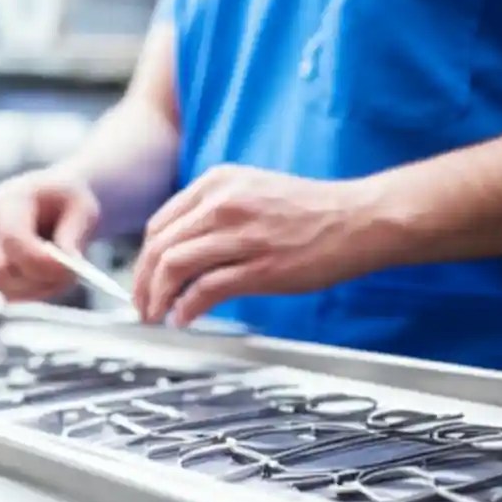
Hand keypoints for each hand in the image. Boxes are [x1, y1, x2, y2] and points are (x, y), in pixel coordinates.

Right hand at [0, 167, 100, 301]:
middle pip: (1, 270)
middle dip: (40, 279)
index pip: (12, 239)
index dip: (40, 262)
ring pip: (4, 288)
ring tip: (64, 272)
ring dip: (40, 288)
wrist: (53, 199)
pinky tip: (50, 276)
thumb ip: (74, 237)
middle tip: (71, 276)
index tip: (71, 271)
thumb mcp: (83, 209)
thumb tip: (67, 267)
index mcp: (7, 199)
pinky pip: (9, 294)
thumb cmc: (68, 201)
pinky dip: (34, 293)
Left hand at [132, 164, 393, 325]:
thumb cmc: (311, 211)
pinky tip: (184, 319)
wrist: (361, 219)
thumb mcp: (252, 192)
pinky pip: (206, 289)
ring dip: (157, 298)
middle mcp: (223, 204)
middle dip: (142, 283)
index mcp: (218, 183)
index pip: (159, 224)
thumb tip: (179, 248)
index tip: (142, 279)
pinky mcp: (260, 266)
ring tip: (157, 316)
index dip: (143, 258)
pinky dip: (186, 308)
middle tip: (141, 306)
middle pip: (159, 247)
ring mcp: (241, 235)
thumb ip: (213, 212)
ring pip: (174, 267)